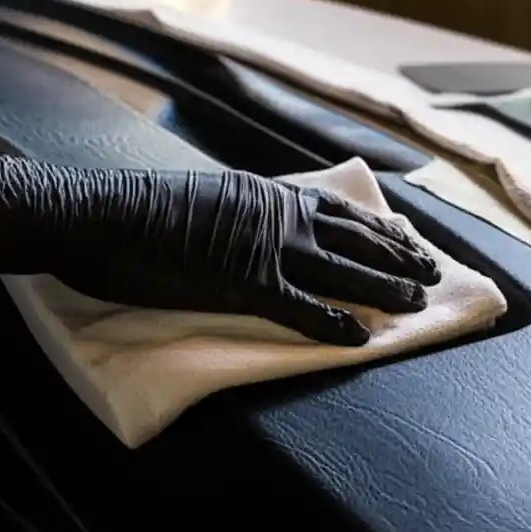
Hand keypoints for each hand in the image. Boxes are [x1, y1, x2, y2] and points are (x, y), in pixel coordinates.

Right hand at [0, 153, 440, 344]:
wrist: (96, 213)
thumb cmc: (132, 211)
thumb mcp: (197, 200)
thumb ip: (233, 214)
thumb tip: (245, 228)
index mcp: (263, 193)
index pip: (336, 209)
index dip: (377, 226)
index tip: (405, 236)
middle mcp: (276, 214)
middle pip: (356, 236)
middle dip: (399, 255)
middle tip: (433, 270)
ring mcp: (264, 248)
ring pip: (345, 270)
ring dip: (386, 287)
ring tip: (419, 302)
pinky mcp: (244, 284)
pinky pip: (305, 308)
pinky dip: (337, 324)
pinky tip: (363, 339)